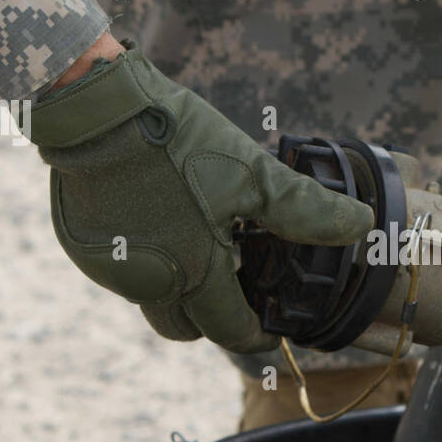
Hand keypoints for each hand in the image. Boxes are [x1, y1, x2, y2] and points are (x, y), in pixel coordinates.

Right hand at [29, 41, 373, 350]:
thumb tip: (360, 226)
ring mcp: (108, 268)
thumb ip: (304, 210)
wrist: (95, 106)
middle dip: (211, 318)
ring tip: (199, 239)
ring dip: (176, 283)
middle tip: (234, 287)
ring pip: (151, 297)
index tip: (271, 328)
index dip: (256, 336)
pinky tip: (159, 217)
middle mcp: (146, 284)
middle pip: (184, 327)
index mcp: (192, 273)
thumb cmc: (176, 140)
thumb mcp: (251, 173)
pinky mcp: (80, 245)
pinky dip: (145, 257)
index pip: (230, 331)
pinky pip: (121, 268)